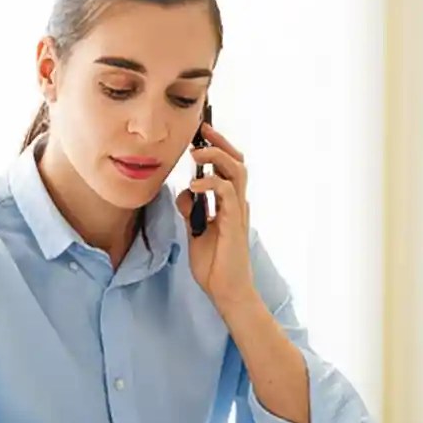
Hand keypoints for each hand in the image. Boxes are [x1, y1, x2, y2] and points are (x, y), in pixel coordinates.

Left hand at [175, 122, 256, 312]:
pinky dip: (211, 186)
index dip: (217, 149)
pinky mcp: (234, 224)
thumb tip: (184, 192)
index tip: (200, 135)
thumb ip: (191, 211)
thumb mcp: (195, 232)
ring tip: (197, 153)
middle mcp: (237, 204)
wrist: (226, 291)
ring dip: (216, 157)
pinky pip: (226, 195)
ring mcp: (238, 213)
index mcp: (229, 204)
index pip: (228, 168)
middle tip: (202, 131)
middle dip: (220, 143)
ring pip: (236, 171)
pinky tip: (195, 186)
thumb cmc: (215, 266)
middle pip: (237, 162)